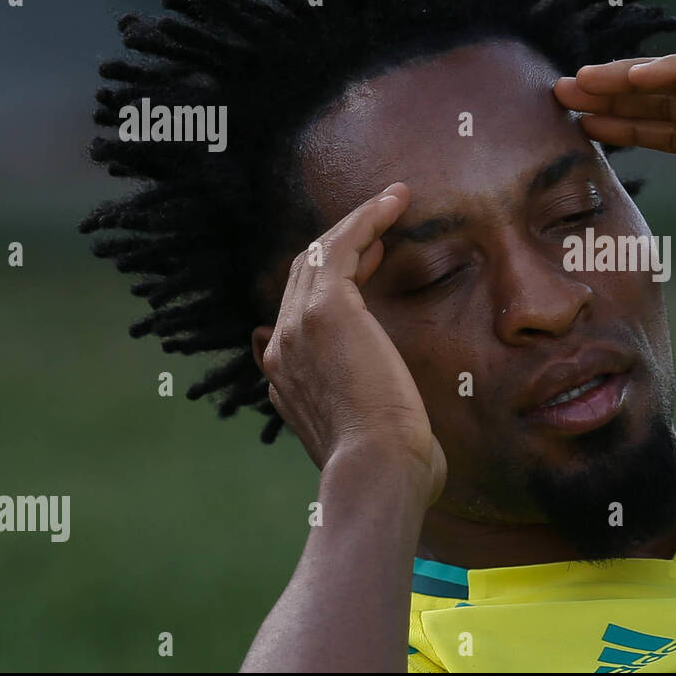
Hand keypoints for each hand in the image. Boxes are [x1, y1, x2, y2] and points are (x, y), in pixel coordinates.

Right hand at [252, 183, 446, 502]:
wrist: (378, 472)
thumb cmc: (389, 468)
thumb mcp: (365, 436)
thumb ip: (356, 409)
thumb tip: (366, 397)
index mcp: (285, 381)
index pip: (295, 315)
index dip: (328, 283)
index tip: (365, 266)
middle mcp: (281, 349)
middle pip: (302, 277)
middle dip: (340, 248)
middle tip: (379, 231)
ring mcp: (297, 327)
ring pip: (319, 255)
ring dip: (356, 224)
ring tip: (391, 203)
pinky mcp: (325, 309)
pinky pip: (340, 245)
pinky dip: (366, 218)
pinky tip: (394, 203)